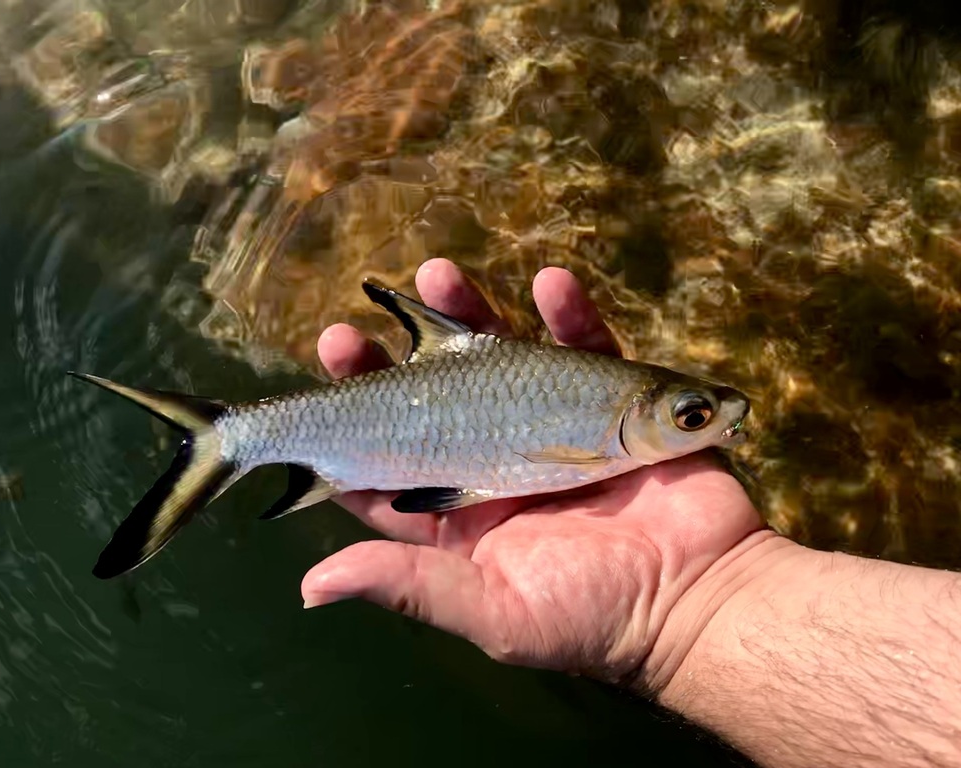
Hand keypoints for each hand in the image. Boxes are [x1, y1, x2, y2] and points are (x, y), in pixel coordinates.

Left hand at [301, 258, 769, 689]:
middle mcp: (496, 462)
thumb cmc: (590, 617)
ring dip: (469, 314)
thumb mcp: (492, 610)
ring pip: (501, 359)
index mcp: (460, 515)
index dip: (343, 430)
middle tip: (345, 334)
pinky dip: (572, 314)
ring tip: (436, 274)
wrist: (697, 601)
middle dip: (387, 362)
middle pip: (429, 401)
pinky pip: (591, 348)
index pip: (385, 469)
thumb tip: (312, 587)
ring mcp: (553, 428)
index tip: (316, 385)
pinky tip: (549, 282)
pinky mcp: (613, 406)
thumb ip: (410, 586)